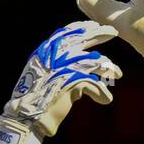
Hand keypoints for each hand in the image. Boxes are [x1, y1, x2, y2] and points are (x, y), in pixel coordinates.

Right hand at [0, 20, 120, 143]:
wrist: (27, 118)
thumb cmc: (36, 101)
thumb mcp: (45, 77)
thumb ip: (60, 69)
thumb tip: (82, 71)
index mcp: (45, 53)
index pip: (63, 34)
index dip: (79, 28)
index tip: (92, 25)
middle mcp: (54, 57)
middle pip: (80, 39)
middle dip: (98, 34)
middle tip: (112, 32)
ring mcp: (64, 68)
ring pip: (94, 61)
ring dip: (108, 67)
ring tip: (117, 73)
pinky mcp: (73, 83)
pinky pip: (95, 85)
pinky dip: (101, 94)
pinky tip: (105, 100)